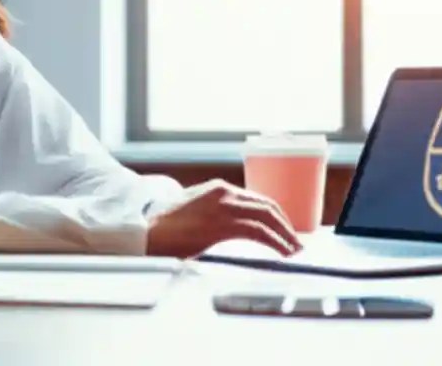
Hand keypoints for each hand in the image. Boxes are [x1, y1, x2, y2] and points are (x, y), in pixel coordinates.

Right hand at [145, 179, 301, 258]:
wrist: (146, 232)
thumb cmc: (164, 227)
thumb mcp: (194, 210)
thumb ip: (214, 213)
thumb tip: (232, 229)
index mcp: (218, 188)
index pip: (257, 199)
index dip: (276, 216)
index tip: (284, 229)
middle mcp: (225, 193)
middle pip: (267, 206)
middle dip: (285, 225)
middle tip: (295, 242)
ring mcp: (224, 207)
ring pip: (267, 217)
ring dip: (285, 235)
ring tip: (293, 249)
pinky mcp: (223, 224)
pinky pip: (259, 232)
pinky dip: (275, 242)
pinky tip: (281, 252)